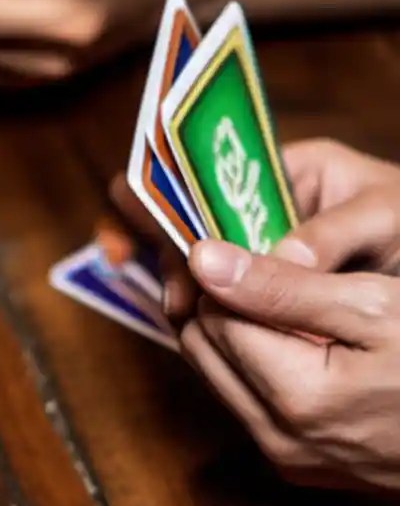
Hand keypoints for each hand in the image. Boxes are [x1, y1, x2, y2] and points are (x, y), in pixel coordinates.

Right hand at [111, 139, 399, 321]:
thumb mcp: (387, 214)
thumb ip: (333, 233)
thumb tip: (281, 260)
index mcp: (281, 171)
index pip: (197, 173)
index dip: (156, 199)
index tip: (132, 230)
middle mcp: (259, 210)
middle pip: (186, 228)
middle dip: (170, 260)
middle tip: (176, 299)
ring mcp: (259, 254)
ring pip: (199, 273)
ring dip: (185, 294)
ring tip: (187, 317)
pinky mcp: (267, 296)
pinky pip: (224, 306)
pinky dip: (210, 320)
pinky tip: (208, 334)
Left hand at [180, 239, 399, 493]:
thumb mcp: (376, 305)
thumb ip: (281, 286)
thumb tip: (202, 259)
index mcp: (296, 399)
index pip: (211, 316)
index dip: (219, 272)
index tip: (231, 237)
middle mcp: (280, 440)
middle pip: (202, 350)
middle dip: (216, 302)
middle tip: (245, 259)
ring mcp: (290, 459)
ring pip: (218, 376)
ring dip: (230, 331)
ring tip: (269, 289)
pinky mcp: (302, 466)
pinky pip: (248, 403)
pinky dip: (253, 363)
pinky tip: (288, 331)